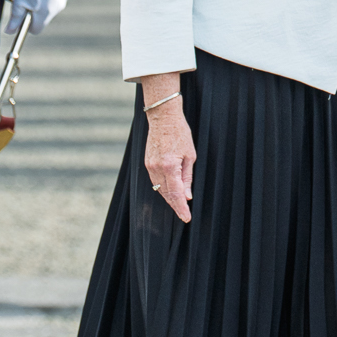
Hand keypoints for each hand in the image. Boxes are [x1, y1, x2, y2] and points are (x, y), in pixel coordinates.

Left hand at [10, 0, 72, 29]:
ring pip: (49, 6)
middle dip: (33, 10)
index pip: (35, 29)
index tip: (20, 13)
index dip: (25, 25)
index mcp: (45, 14)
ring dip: (42, 0)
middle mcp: (58, 8)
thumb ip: (15, 17)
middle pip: (43, 17)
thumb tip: (9, 32)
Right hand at [142, 84, 196, 223]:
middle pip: (166, 194)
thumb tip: (187, 196)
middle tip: (185, 214)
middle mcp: (157, 168)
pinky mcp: (147, 163)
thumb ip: (187, 177)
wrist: (163, 118)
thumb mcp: (190, 155)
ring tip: (179, 205)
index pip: (175, 194)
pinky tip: (170, 191)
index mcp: (170, 166)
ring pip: (159, 189)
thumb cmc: (180, 134)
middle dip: (175, 205)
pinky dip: (163, 188)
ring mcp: (149, 166)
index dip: (181, 208)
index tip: (186, 218)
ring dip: (169, 197)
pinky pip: (155, 181)